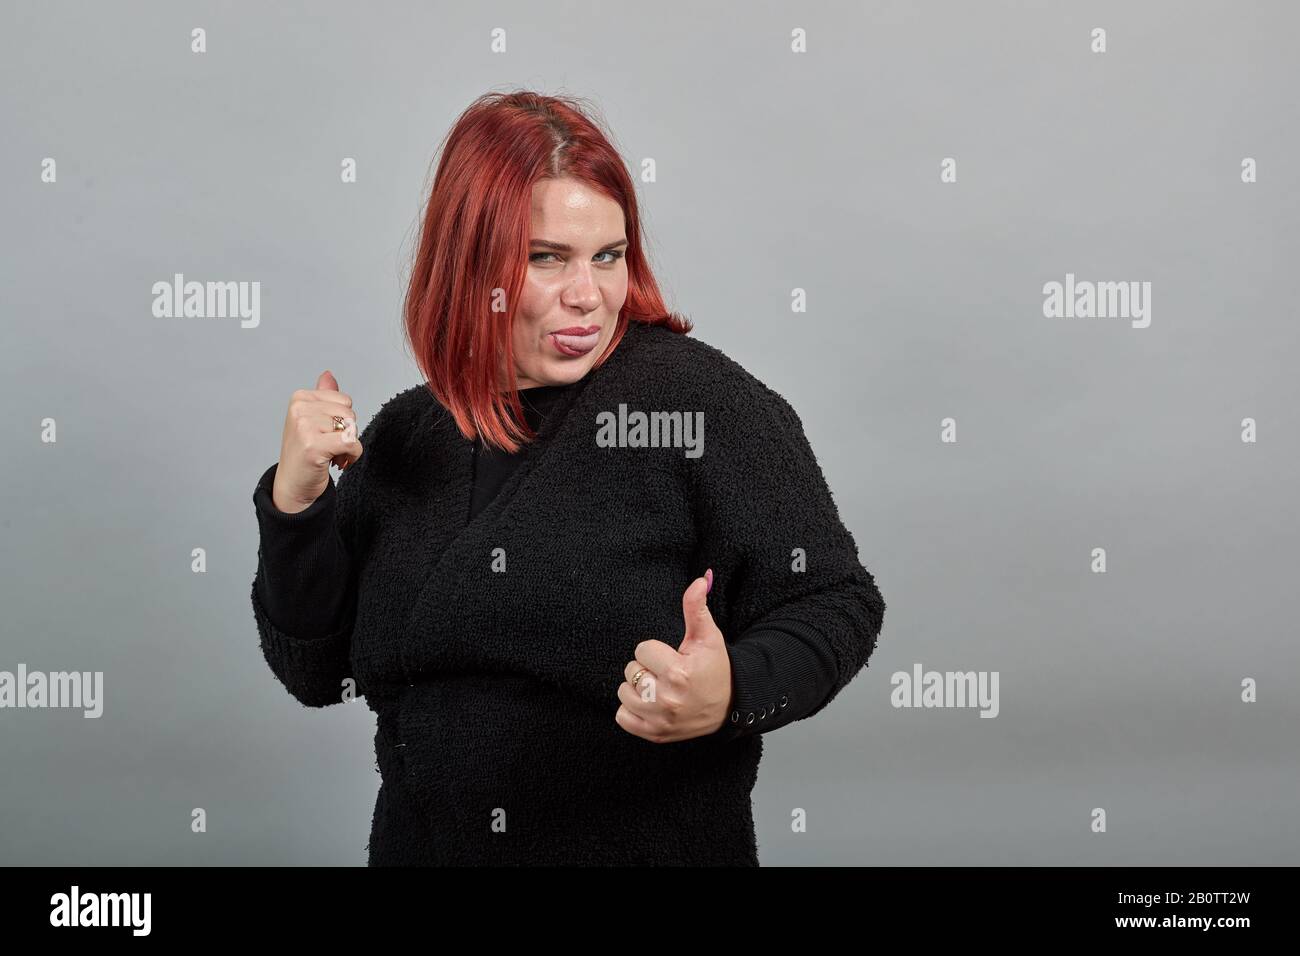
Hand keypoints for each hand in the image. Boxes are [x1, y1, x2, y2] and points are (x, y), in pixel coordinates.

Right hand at [270, 369, 362, 513]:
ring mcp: (305, 427)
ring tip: (331, 454)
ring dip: (348, 446)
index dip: (343, 421)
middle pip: (350, 414)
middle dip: (346, 434)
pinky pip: (352, 444)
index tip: (327, 435)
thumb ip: (323, 397)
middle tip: (329, 448)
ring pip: (352, 428)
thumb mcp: (313, 421)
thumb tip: (328, 375)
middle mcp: (300, 409)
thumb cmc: (305, 452)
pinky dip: (352, 456)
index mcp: (300, 398)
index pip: (344, 400)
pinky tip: (337, 462)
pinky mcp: (313, 446)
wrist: (292, 485)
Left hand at [615, 569, 732, 742]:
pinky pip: (622, 717)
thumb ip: (696, 608)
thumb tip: (698, 579)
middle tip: (668, 674)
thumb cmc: (716, 669)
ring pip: (624, 692)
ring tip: (660, 688)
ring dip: (638, 689)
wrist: (729, 707)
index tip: (672, 658)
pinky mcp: (653, 734)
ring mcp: (659, 720)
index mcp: (678, 672)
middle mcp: (667, 699)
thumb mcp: (708, 637)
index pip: (642, 650)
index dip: (657, 651)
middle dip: (647, 669)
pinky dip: (631, 710)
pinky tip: (651, 704)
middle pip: (631, 671)